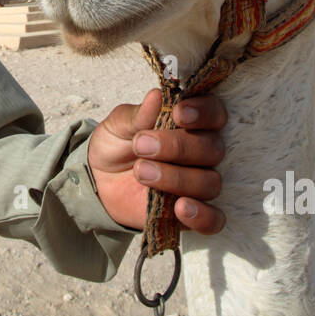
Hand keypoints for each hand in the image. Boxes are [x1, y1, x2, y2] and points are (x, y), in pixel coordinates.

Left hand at [88, 89, 226, 233]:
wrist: (99, 180)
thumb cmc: (116, 145)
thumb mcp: (119, 125)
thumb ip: (138, 114)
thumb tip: (157, 96)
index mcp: (191, 124)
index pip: (215, 113)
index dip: (203, 112)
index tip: (178, 113)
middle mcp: (203, 153)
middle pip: (212, 149)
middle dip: (177, 147)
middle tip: (140, 145)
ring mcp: (200, 184)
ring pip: (209, 182)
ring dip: (177, 178)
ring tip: (141, 172)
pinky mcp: (195, 214)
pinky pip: (214, 219)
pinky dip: (202, 215)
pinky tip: (180, 208)